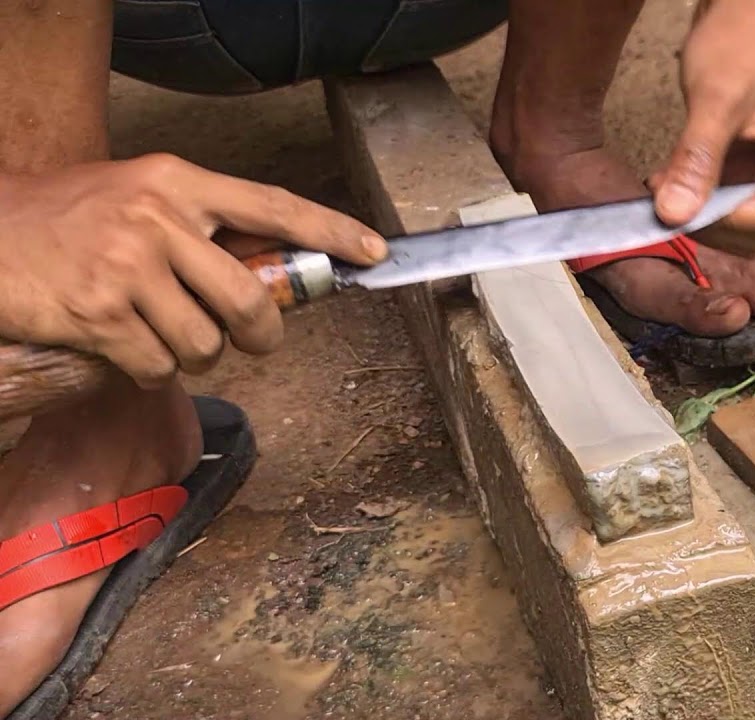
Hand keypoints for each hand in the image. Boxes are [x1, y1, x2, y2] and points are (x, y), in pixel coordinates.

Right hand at [0, 153, 386, 386]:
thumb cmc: (65, 218)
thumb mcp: (136, 195)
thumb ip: (198, 224)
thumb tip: (268, 271)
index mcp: (176, 181)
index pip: (273, 205)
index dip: (331, 232)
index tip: (373, 251)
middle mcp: (156, 219)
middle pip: (249, 297)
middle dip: (261, 334)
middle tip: (254, 341)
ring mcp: (126, 267)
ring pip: (205, 342)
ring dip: (194, 354)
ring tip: (159, 335)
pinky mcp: (99, 315)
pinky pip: (158, 366)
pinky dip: (150, 371)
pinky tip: (124, 351)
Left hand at [650, 0, 754, 242]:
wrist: (742, 6)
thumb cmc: (740, 39)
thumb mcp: (715, 99)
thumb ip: (697, 160)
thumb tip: (673, 216)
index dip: (720, 223)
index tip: (676, 211)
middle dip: (709, 222)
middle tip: (662, 202)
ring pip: (740, 218)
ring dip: (700, 212)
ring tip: (663, 187)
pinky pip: (729, 198)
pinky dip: (699, 196)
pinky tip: (670, 180)